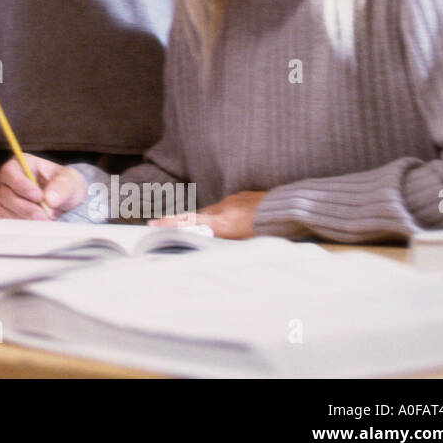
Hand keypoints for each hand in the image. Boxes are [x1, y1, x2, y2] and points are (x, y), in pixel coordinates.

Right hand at [0, 154, 85, 219]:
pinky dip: (22, 224)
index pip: (10, 171)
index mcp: (22, 164)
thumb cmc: (64, 185)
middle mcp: (9, 180)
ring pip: (4, 208)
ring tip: (44, 220)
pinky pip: (7, 220)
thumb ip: (62, 187)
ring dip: (24, 217)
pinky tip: (36, 225)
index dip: (21, 184)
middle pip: (5, 193)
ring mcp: (5, 196)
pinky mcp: (6, 211)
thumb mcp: (70, 180)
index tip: (39, 197)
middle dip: (25, 207)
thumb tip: (50, 199)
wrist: (64, 202)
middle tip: (44, 215)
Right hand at [149, 190, 265, 238]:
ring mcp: (233, 200)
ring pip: (214, 210)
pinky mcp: (243, 195)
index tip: (152, 224)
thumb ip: (228, 243)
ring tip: (210, 229)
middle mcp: (223, 210)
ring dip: (210, 219)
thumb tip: (216, 247)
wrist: (290, 209)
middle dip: (182, 220)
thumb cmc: (272, 231)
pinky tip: (236, 219)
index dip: (169, 224)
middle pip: (197, 215)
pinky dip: (227, 213)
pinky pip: (228, 205)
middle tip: (163, 223)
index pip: (188, 222)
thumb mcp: (246, 244)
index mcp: (222, 224)